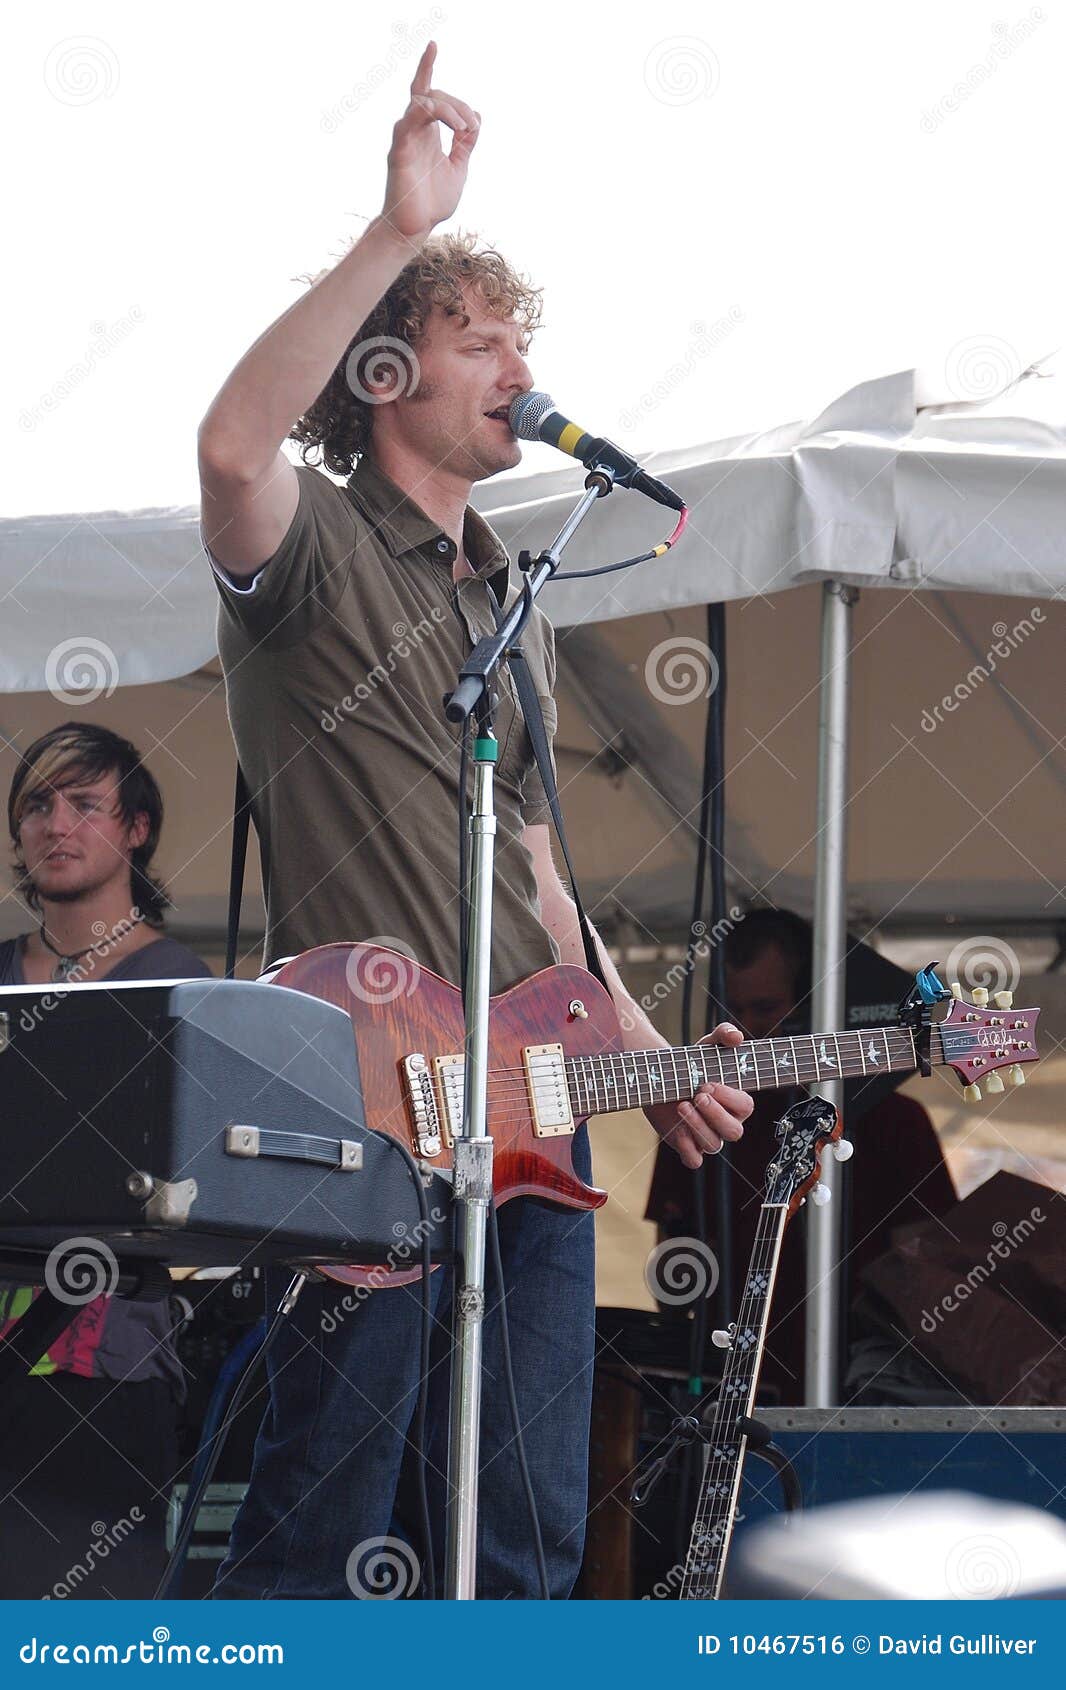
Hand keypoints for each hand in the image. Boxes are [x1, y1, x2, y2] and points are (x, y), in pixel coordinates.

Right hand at [381, 42, 479, 243]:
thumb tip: (475, 117)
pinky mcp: (399, 152)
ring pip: (422, 102)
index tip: (433, 45)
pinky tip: (451, 125)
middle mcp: (413, 131)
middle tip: (470, 128)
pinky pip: (409, 121)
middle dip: (457, 104)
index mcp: (426, 133)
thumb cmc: (432, 202)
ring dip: (448, 108)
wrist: (415, 228)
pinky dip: (430, 114)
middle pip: (432, 95)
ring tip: (465, 129)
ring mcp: (404, 140)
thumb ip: (465, 143)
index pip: (426, 92)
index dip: (427, 68)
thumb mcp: (459, 167)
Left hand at [644, 1023, 752, 1169]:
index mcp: (736, 1102)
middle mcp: (725, 1122)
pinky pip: (694, 1160)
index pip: (745, 1107)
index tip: (709, 1082)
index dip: (729, 1098)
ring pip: (714, 1145)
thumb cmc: (692, 1063)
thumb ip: (724, 1035)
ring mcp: (706, 1136)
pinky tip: (678, 1132)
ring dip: (698, 1126)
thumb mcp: (707, 1046)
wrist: (662, 1076)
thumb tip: (737, 1037)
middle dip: (715, 1113)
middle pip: (733, 1131)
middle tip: (697, 1093)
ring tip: (681, 1105)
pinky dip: (689, 1151)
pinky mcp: (686, 1145)